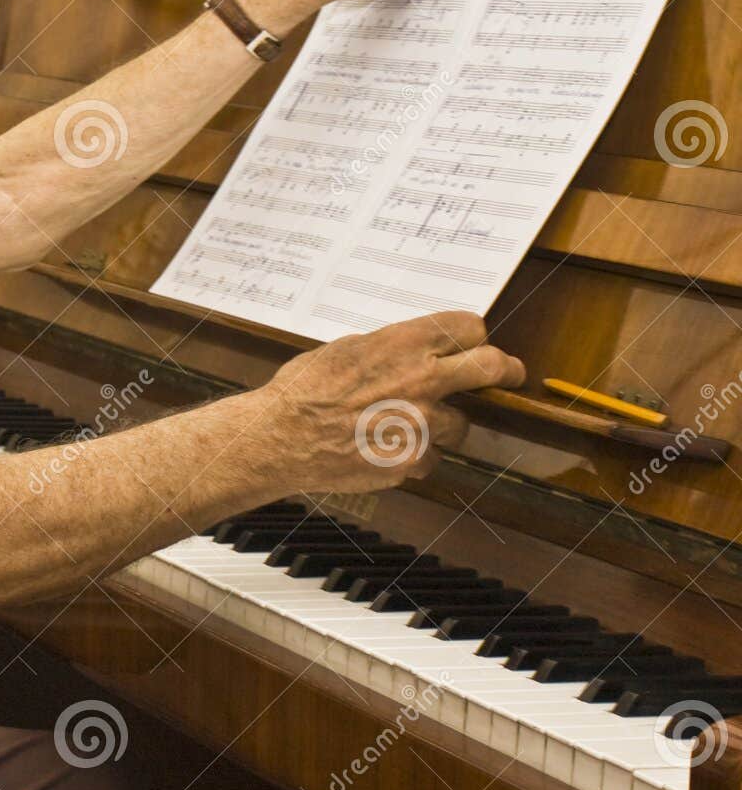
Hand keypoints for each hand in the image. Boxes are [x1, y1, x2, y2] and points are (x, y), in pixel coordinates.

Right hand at [246, 311, 525, 493]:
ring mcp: (421, 424)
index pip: (469, 328)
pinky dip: (413, 456)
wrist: (280, 437)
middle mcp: (422, 380)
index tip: (476, 344)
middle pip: (491, 368)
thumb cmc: (303, 389)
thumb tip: (411, 351)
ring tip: (406, 426)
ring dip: (442, 425)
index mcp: (403, 344)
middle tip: (510, 373)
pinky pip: (430, 458)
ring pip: (461, 424)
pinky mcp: (413, 461)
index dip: (472, 336)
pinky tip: (383, 449)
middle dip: (506, 370)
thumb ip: (388, 350)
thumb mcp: (346, 350)